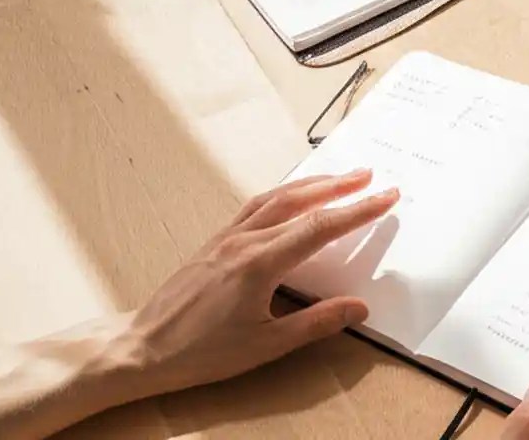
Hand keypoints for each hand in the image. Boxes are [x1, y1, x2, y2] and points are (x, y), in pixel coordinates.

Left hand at [122, 168, 396, 397]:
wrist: (142, 350)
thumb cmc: (202, 352)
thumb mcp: (266, 346)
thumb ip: (316, 323)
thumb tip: (358, 307)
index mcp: (260, 263)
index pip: (320, 227)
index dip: (358, 210)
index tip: (386, 196)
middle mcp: (244, 241)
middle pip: (299, 201)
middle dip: (338, 186)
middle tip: (369, 176)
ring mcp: (226, 238)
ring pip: (275, 198)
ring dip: (310, 185)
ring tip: (337, 178)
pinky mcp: (213, 242)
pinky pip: (253, 207)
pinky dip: (280, 194)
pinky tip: (289, 197)